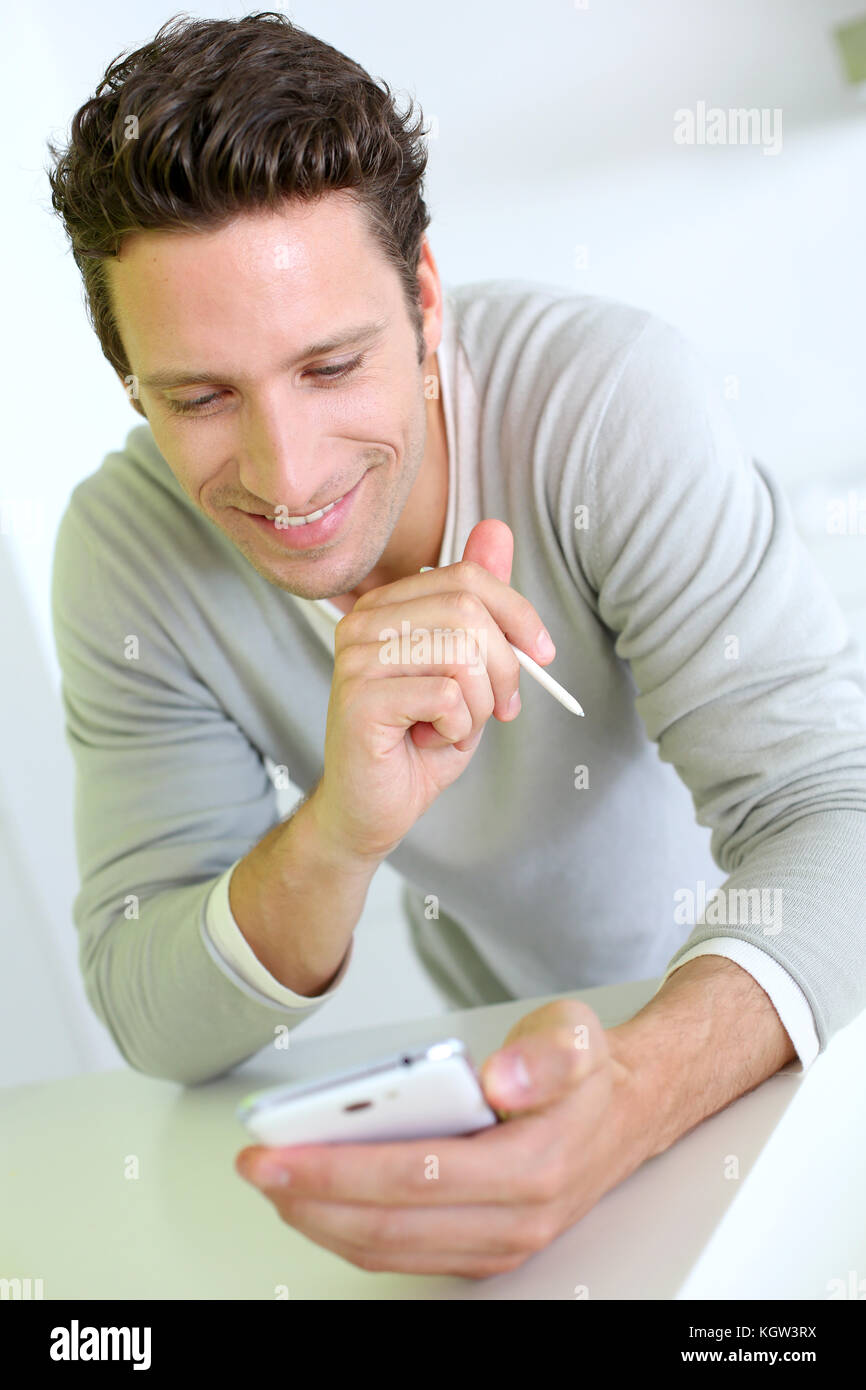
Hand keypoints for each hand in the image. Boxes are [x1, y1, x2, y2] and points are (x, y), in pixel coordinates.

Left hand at [234, 1000, 653, 1279]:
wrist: (627, 1110)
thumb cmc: (586, 1070)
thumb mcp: (574, 1035)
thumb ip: (543, 1056)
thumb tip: (501, 1081)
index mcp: (532, 1167)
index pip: (415, 1177)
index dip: (336, 1168)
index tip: (278, 1151)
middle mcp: (516, 1220)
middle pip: (390, 1226)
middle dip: (310, 1199)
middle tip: (256, 1167)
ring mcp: (501, 1244)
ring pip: (391, 1249)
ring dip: (321, 1221)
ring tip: (274, 1183)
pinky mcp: (486, 1250)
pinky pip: (405, 1254)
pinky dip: (350, 1232)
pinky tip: (317, 1201)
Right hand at [310, 518, 556, 861]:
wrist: (372, 808)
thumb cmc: (420, 740)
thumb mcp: (467, 669)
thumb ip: (480, 604)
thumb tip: (498, 529)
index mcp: (387, 606)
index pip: (466, 577)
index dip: (517, 613)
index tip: (541, 656)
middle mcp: (363, 622)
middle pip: (467, 613)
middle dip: (505, 668)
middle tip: (502, 709)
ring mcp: (356, 658)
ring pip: (460, 654)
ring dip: (480, 703)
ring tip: (458, 726)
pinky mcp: (359, 699)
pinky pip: (445, 696)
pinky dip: (459, 727)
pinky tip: (433, 739)